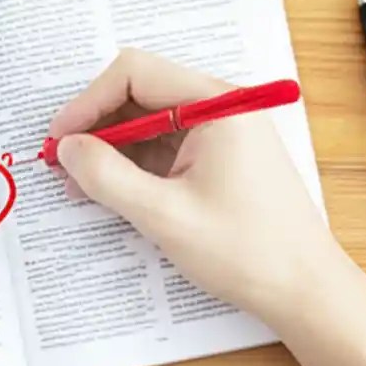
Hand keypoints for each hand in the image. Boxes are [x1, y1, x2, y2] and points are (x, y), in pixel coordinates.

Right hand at [49, 49, 345, 323]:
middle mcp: (221, 108)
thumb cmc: (247, 252)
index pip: (135, 74)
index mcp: (217, 105)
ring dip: (111, 149)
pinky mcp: (219, 160)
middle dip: (96, 126)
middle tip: (62, 162)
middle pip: (140, 94)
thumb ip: (107, 176)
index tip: (61, 139)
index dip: (88, 103)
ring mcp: (222, 134)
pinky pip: (165, 148)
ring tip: (80, 184)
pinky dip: (133, 166)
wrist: (305, 291)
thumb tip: (67, 148)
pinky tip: (109, 192)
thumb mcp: (164, 215)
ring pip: (148, 123)